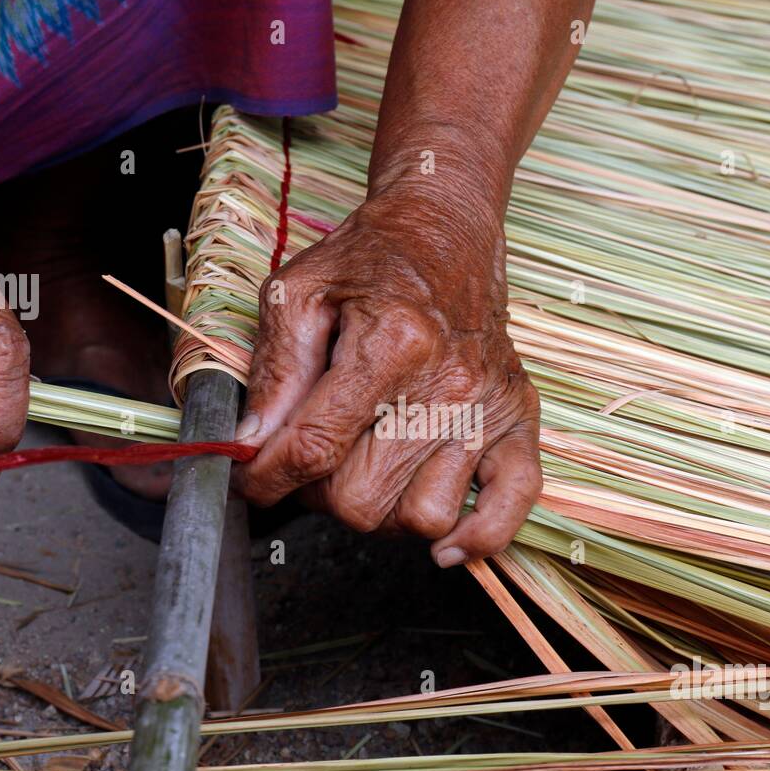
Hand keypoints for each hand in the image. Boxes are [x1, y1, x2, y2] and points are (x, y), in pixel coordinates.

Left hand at [233, 182, 542, 565]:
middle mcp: (448, 382)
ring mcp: (488, 407)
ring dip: (381, 509)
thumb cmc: (370, 259)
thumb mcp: (297, 294)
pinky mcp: (519, 420)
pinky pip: (510, 508)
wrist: (447, 230)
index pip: (315, 447)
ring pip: (420, 517)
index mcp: (392, 343)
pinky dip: (475, 537)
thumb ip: (273, 374)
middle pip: (363, 497)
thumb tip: (250, 448)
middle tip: (315, 458)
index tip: (250, 481)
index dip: (266, 479)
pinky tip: (442, 539)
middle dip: (320, 492)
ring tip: (368, 468)